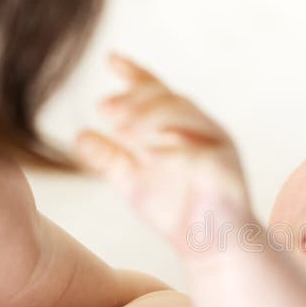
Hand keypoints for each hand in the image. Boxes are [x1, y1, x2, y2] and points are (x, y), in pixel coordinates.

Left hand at [75, 54, 250, 255]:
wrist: (211, 247)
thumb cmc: (179, 213)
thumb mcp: (133, 183)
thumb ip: (109, 159)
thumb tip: (79, 136)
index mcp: (179, 128)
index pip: (156, 94)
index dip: (136, 75)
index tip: (111, 60)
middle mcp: (200, 130)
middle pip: (169, 98)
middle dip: (137, 97)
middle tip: (103, 107)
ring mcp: (217, 144)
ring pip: (186, 114)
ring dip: (153, 115)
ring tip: (122, 126)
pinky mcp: (226, 164)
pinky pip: (202, 147)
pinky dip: (176, 144)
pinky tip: (150, 150)